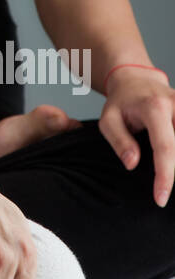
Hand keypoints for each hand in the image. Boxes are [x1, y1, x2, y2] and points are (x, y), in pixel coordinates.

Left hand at [98, 69, 173, 206]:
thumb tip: (132, 164)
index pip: (165, 147)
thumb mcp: (109, 119)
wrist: (136, 79)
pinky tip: (172, 167)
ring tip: (167, 184)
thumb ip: (119, 140)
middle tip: (164, 196)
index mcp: (155, 108)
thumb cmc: (121, 102)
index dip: (165, 176)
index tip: (161, 199)